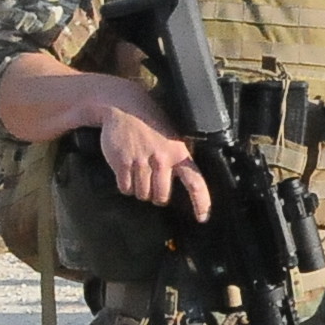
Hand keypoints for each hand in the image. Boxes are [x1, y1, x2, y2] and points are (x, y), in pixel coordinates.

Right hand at [95, 98, 210, 218]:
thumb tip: (188, 185)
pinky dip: (125, 185)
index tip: (202, 217)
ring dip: (139, 190)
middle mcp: (162, 159)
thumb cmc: (151, 124)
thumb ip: (179, 160)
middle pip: (161, 197)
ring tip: (138, 173)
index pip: (195, 182)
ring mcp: (141, 161)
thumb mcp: (173, 138)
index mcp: (179, 153)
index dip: (201, 203)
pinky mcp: (122, 162)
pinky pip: (125, 188)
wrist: (124, 106)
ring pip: (142, 194)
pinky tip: (126, 173)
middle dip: (156, 197)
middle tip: (153, 186)